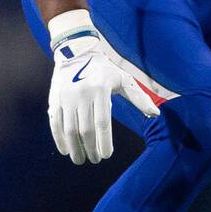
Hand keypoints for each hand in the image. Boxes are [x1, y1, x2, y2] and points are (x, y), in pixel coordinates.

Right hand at [48, 29, 159, 163]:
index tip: (107, 155)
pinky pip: (55, 123)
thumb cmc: (104, 69)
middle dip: (90, 148)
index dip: (104, 142)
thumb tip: (156, 114)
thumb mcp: (124, 79)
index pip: (102, 122)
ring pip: (69, 129)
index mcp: (100, 89)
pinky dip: (59, 139)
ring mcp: (66, 97)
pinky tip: (65, 150)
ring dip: (74, 148)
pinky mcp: (55, 100)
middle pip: (86, 129)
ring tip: (80, 159)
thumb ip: (139, 97)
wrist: (76, 51)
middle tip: (95, 160)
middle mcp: (82, 94)